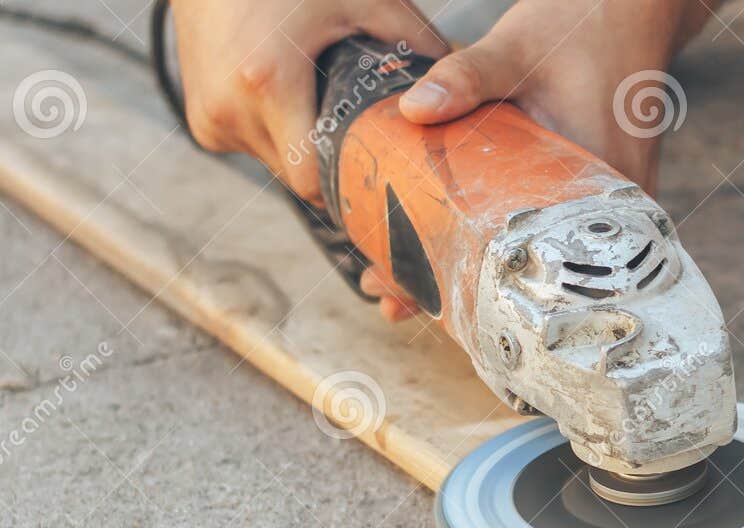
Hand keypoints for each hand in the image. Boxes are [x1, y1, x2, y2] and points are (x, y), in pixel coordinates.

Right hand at [168, 0, 448, 208]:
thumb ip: (418, 45)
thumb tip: (463, 94)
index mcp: (267, 83)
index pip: (314, 182)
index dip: (350, 186)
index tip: (384, 180)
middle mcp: (229, 108)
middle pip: (298, 178)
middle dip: (334, 165)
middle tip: (370, 145)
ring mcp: (209, 118)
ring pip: (278, 166)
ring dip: (306, 150)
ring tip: (329, 112)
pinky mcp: (200, 120)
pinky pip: (255, 149)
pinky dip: (279, 135)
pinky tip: (295, 101)